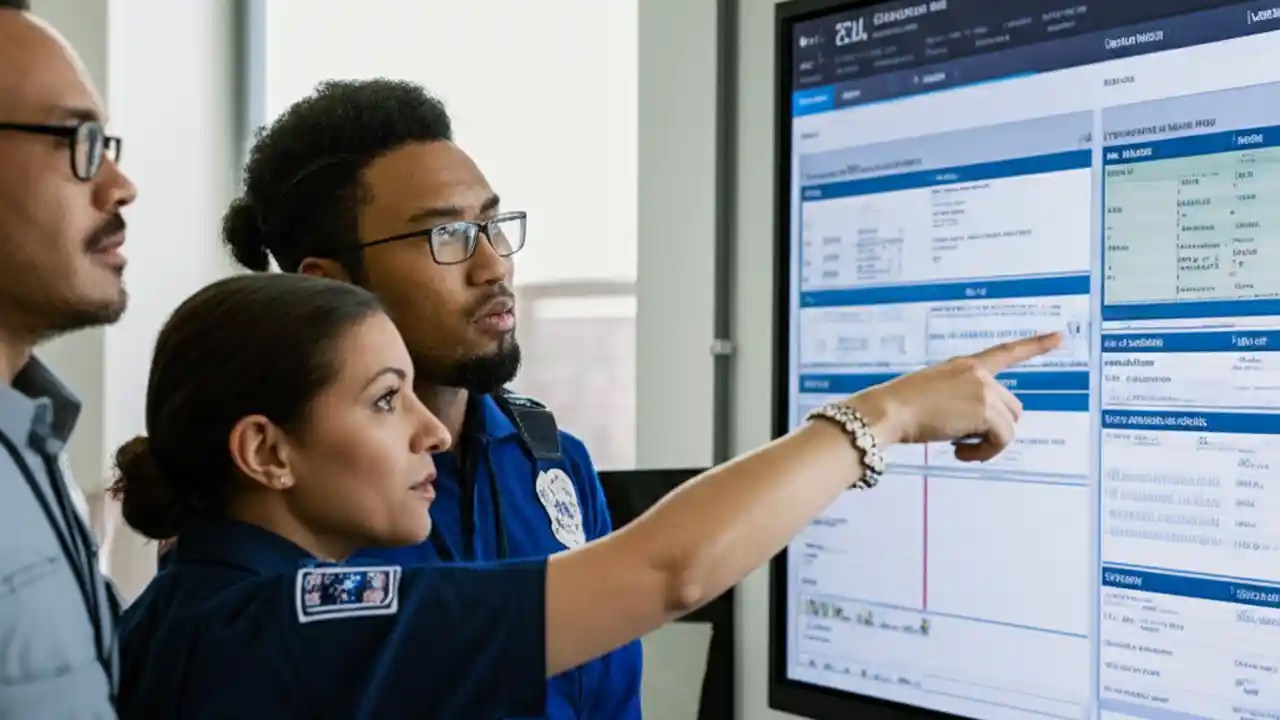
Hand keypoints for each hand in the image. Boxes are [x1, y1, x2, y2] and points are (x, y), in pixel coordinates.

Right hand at [846, 332, 1062, 461]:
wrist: (889, 411)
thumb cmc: (900, 407)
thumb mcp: (933, 394)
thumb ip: (960, 401)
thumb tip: (975, 429)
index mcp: (965, 365)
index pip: (1006, 352)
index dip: (1034, 345)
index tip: (1059, 336)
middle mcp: (979, 374)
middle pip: (1011, 407)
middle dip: (994, 428)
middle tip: (963, 441)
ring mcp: (984, 390)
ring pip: (1009, 425)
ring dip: (989, 443)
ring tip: (959, 447)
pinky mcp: (986, 411)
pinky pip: (1002, 440)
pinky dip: (986, 453)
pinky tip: (960, 452)